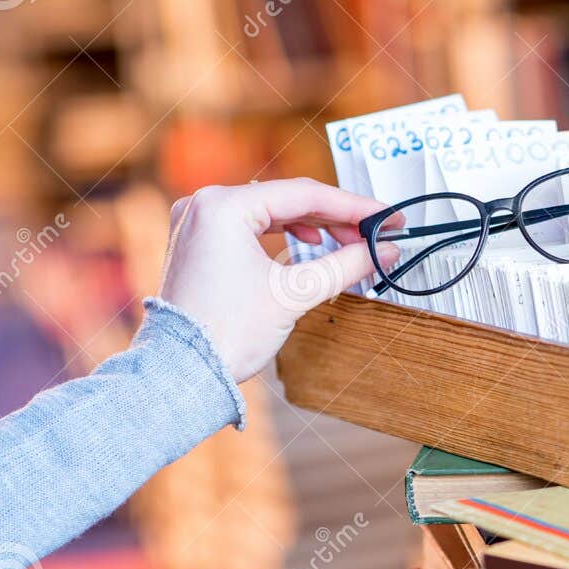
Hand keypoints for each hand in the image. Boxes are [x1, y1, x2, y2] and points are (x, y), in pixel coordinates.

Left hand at [156, 178, 399, 381]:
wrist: (181, 373)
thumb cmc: (224, 335)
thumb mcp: (296, 294)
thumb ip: (346, 264)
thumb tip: (384, 250)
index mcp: (223, 206)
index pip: (305, 195)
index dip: (355, 207)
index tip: (387, 218)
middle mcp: (205, 205)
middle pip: (288, 199)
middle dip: (336, 217)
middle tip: (375, 234)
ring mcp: (198, 223)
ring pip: (271, 212)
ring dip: (313, 225)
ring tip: (349, 242)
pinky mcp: (199, 243)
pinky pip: (252, 227)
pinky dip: (284, 235)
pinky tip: (309, 243)